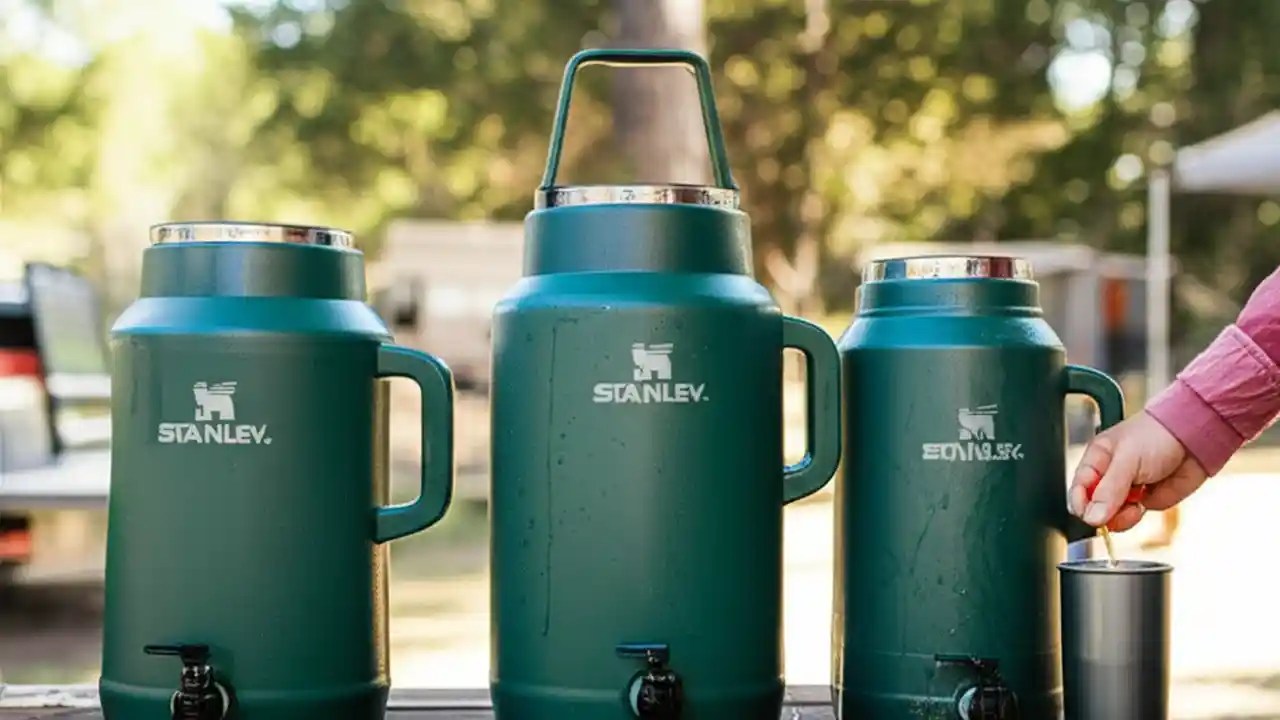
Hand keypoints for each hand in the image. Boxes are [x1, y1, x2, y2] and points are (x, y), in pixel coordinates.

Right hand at [1069, 412, 1207, 530]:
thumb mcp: (1127, 461)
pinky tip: (1141, 505)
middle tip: (1115, 509)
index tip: (1091, 516)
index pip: (1077, 489)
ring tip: (1133, 504)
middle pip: (1092, 506)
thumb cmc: (1157, 436)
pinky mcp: (1144, 500)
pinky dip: (1134, 517)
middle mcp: (1107, 477)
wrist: (1195, 439)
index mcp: (1096, 460)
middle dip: (1102, 513)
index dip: (1081, 504)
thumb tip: (1091, 517)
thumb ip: (1108, 490)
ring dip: (1120, 517)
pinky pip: (1130, 518)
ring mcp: (1126, 490)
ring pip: (1110, 516)